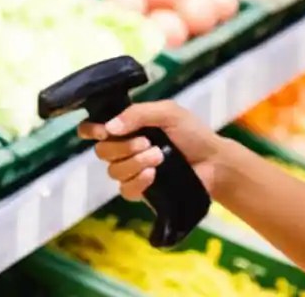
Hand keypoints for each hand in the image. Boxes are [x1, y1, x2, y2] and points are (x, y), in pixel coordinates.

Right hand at [78, 100, 234, 201]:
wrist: (213, 162)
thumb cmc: (192, 133)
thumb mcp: (168, 113)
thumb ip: (138, 113)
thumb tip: (109, 127)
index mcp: (127, 126)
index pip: (93, 128)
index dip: (91, 130)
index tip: (102, 131)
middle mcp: (124, 148)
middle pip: (102, 151)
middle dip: (123, 147)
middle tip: (148, 143)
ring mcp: (131, 170)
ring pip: (113, 171)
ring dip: (135, 163)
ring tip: (159, 157)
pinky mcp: (140, 190)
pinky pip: (125, 189)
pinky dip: (138, 181)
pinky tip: (153, 175)